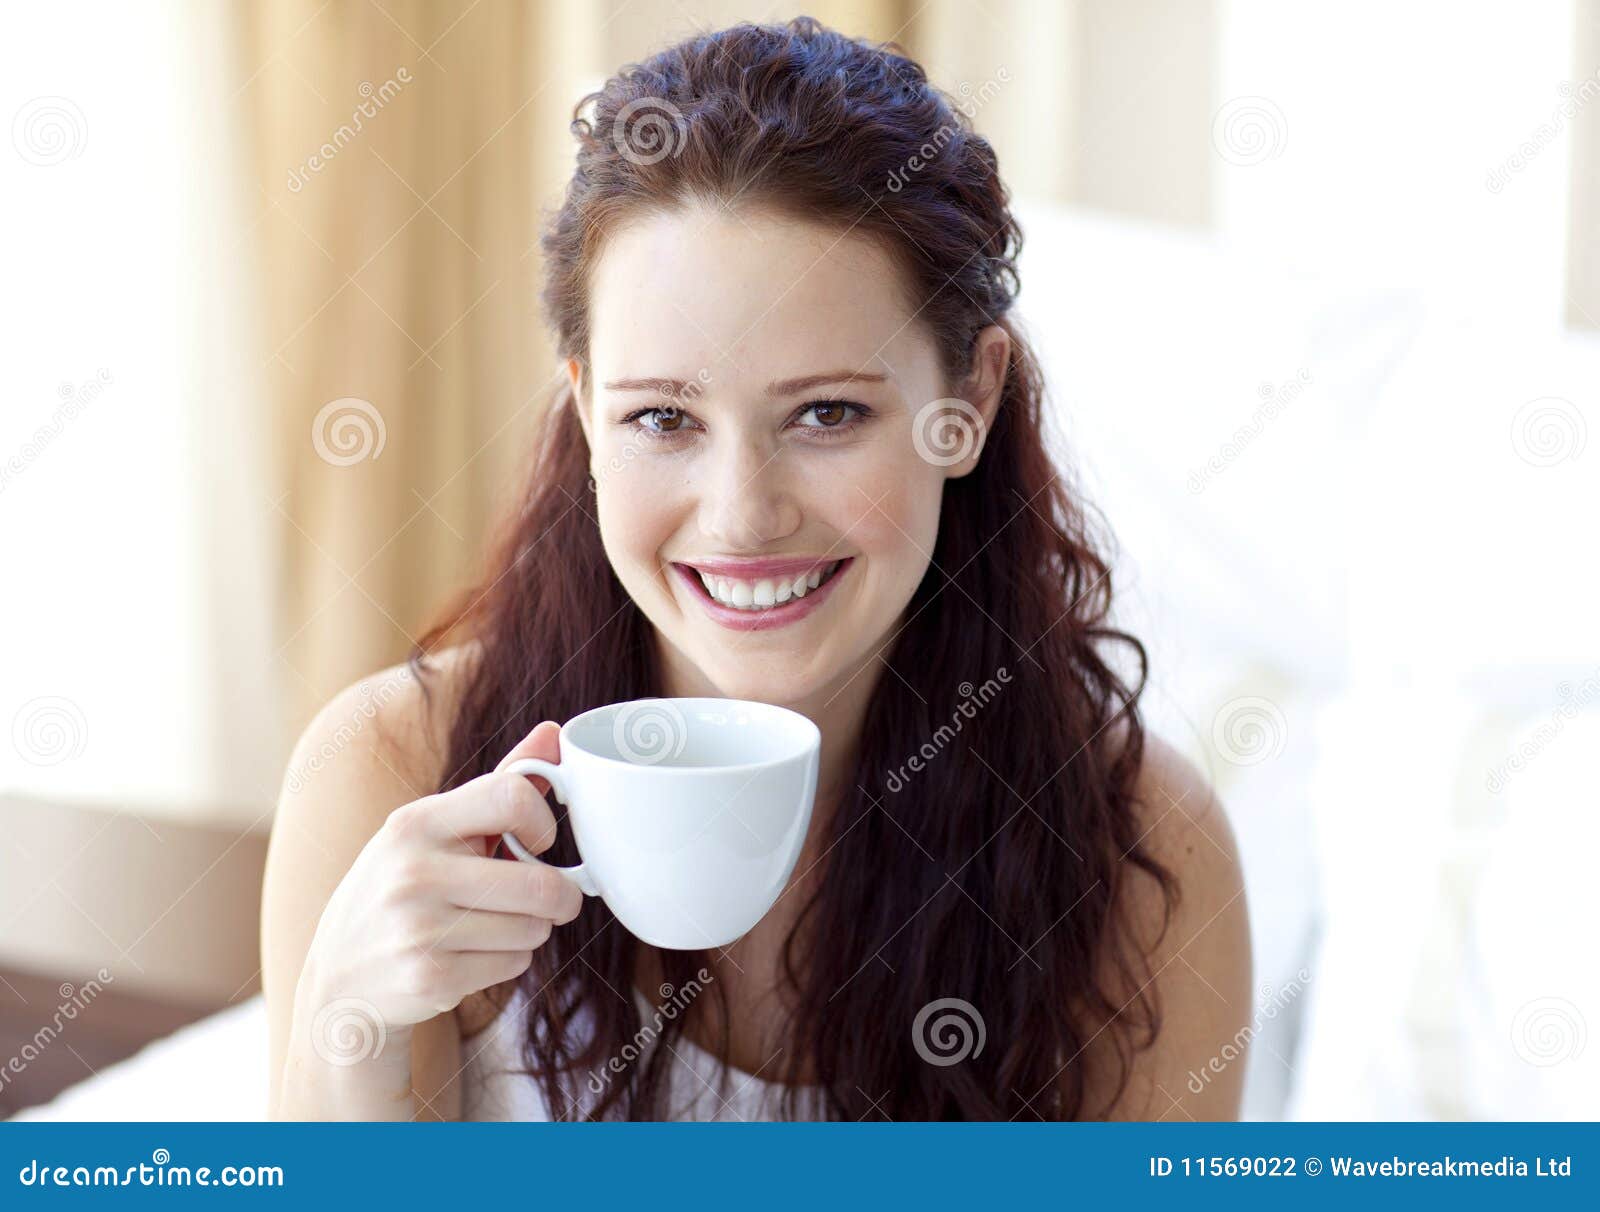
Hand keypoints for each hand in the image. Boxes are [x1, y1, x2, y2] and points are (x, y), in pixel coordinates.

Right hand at [298, 721, 581, 1034]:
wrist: (339, 978)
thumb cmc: (403, 889)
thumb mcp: (434, 830)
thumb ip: (499, 784)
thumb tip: (555, 734)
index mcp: (416, 822)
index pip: (513, 796)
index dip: (543, 822)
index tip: (539, 841)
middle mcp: (414, 871)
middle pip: (541, 883)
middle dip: (559, 896)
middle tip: (549, 898)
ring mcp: (420, 928)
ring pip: (534, 928)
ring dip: (530, 931)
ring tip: (491, 926)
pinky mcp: (431, 977)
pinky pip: (515, 964)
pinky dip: (508, 962)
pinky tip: (472, 955)